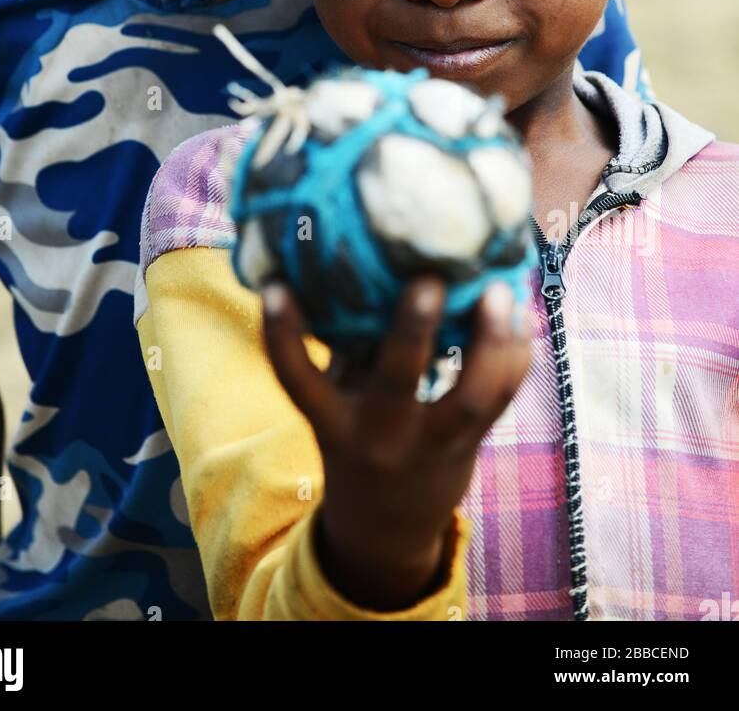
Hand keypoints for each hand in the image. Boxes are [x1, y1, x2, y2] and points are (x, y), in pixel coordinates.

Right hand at [260, 275, 530, 608]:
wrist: (386, 528)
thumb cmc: (355, 439)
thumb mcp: (335, 405)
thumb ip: (345, 350)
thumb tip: (353, 265)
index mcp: (335, 422)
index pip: (297, 380)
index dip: (282, 336)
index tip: (275, 288)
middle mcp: (382, 434)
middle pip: (398, 383)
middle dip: (413, 329)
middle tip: (429, 279)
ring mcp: (433, 441)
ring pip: (471, 397)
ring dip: (490, 341)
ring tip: (499, 291)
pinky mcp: (472, 443)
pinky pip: (502, 398)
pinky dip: (514, 353)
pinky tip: (519, 312)